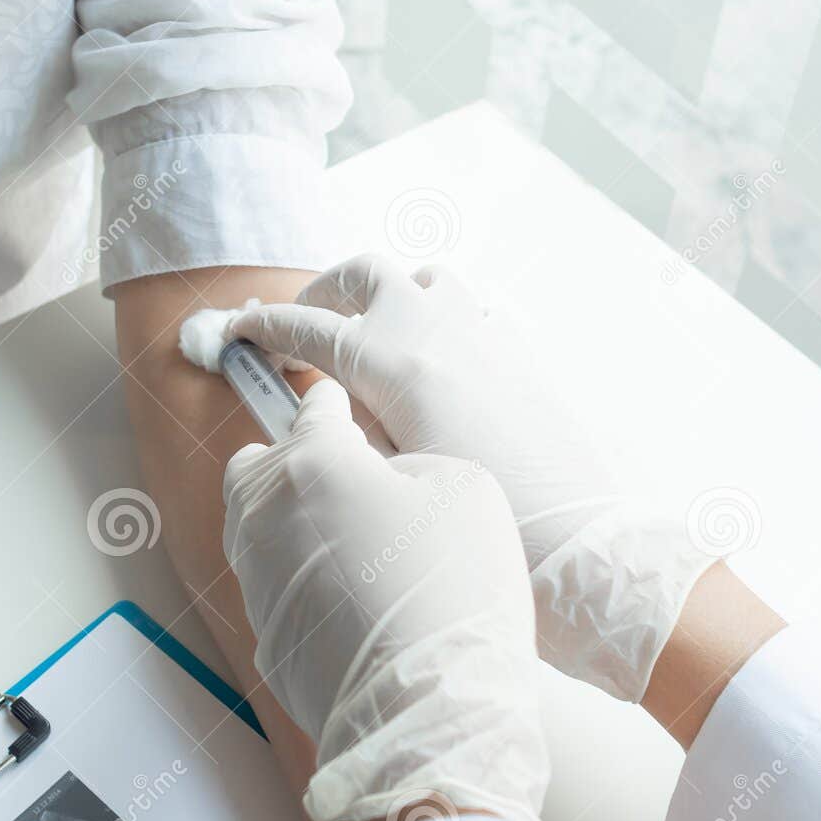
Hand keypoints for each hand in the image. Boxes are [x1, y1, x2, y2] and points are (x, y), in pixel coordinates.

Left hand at [222, 380, 548, 820]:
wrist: (428, 709)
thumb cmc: (455, 591)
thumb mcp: (465, 489)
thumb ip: (412, 464)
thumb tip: (383, 478)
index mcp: (314, 464)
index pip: (314, 412)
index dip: (332, 404)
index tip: (334, 401)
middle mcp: (267, 514)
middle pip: (254, 464)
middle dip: (287, 456)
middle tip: (333, 470)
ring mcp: (257, 578)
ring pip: (252, 526)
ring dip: (287, 518)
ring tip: (336, 532)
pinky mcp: (263, 634)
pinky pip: (271, 585)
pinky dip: (297, 577)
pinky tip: (342, 594)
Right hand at [232, 254, 718, 700]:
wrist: (584, 546)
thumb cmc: (485, 523)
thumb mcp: (392, 475)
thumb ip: (350, 425)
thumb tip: (327, 398)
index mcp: (398, 363)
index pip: (309, 327)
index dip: (263, 329)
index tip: (236, 334)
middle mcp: (441, 331)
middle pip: (364, 275)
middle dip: (322, 292)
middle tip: (298, 325)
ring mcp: (486, 334)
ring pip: (422, 276)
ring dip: (384, 293)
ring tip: (364, 334)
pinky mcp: (519, 352)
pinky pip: (465, 307)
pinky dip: (431, 316)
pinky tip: (424, 364)